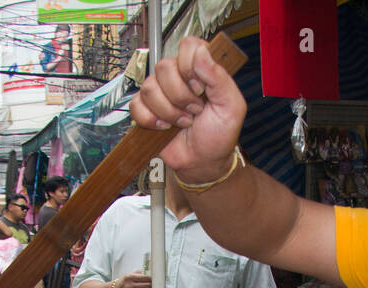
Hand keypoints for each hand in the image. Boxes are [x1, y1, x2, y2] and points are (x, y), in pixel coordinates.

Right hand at [114, 272, 151, 287]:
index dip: (150, 278)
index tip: (151, 279)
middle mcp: (130, 286)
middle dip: (150, 285)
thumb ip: (139, 273)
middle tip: (149, 284)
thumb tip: (149, 273)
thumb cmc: (124, 282)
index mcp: (129, 277)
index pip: (146, 277)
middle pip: (148, 286)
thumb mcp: (129, 274)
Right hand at [130, 36, 246, 178]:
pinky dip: (151, 120)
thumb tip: (202, 52)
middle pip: (164, 67)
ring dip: (169, 111)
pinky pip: (136, 105)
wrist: (202, 162)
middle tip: (194, 111)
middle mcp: (178, 75)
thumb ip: (219, 77)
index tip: (201, 87)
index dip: (190, 65)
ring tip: (183, 121)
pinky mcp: (146, 109)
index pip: (188, 45)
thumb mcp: (231, 106)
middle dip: (180, 96)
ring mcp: (160, 92)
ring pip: (149, 87)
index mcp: (201, 68)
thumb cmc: (218, 135)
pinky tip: (165, 127)